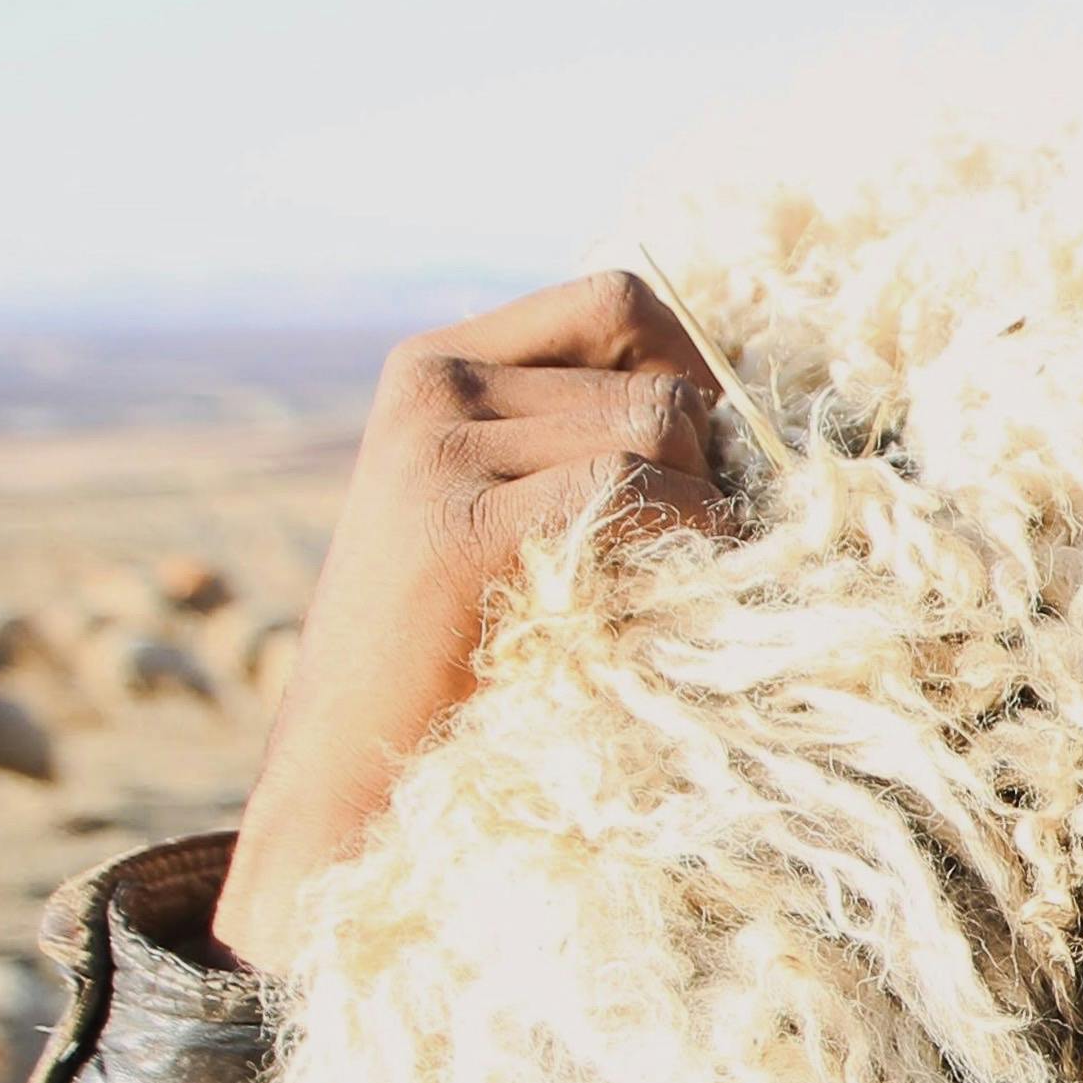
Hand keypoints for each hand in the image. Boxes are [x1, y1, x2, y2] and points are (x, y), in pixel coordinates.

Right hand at [211, 275, 728, 968]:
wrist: (349, 780)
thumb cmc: (454, 656)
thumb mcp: (495, 506)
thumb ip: (576, 437)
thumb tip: (732, 407)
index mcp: (435, 366)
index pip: (615, 302)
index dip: (689, 364)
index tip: (705, 457)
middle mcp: (433, 388)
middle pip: (657, 380)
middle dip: (706, 469)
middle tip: (693, 558)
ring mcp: (440, 451)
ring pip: (662, 433)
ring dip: (698, 518)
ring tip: (659, 592)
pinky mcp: (464, 529)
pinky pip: (638, 490)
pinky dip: (680, 547)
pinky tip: (656, 605)